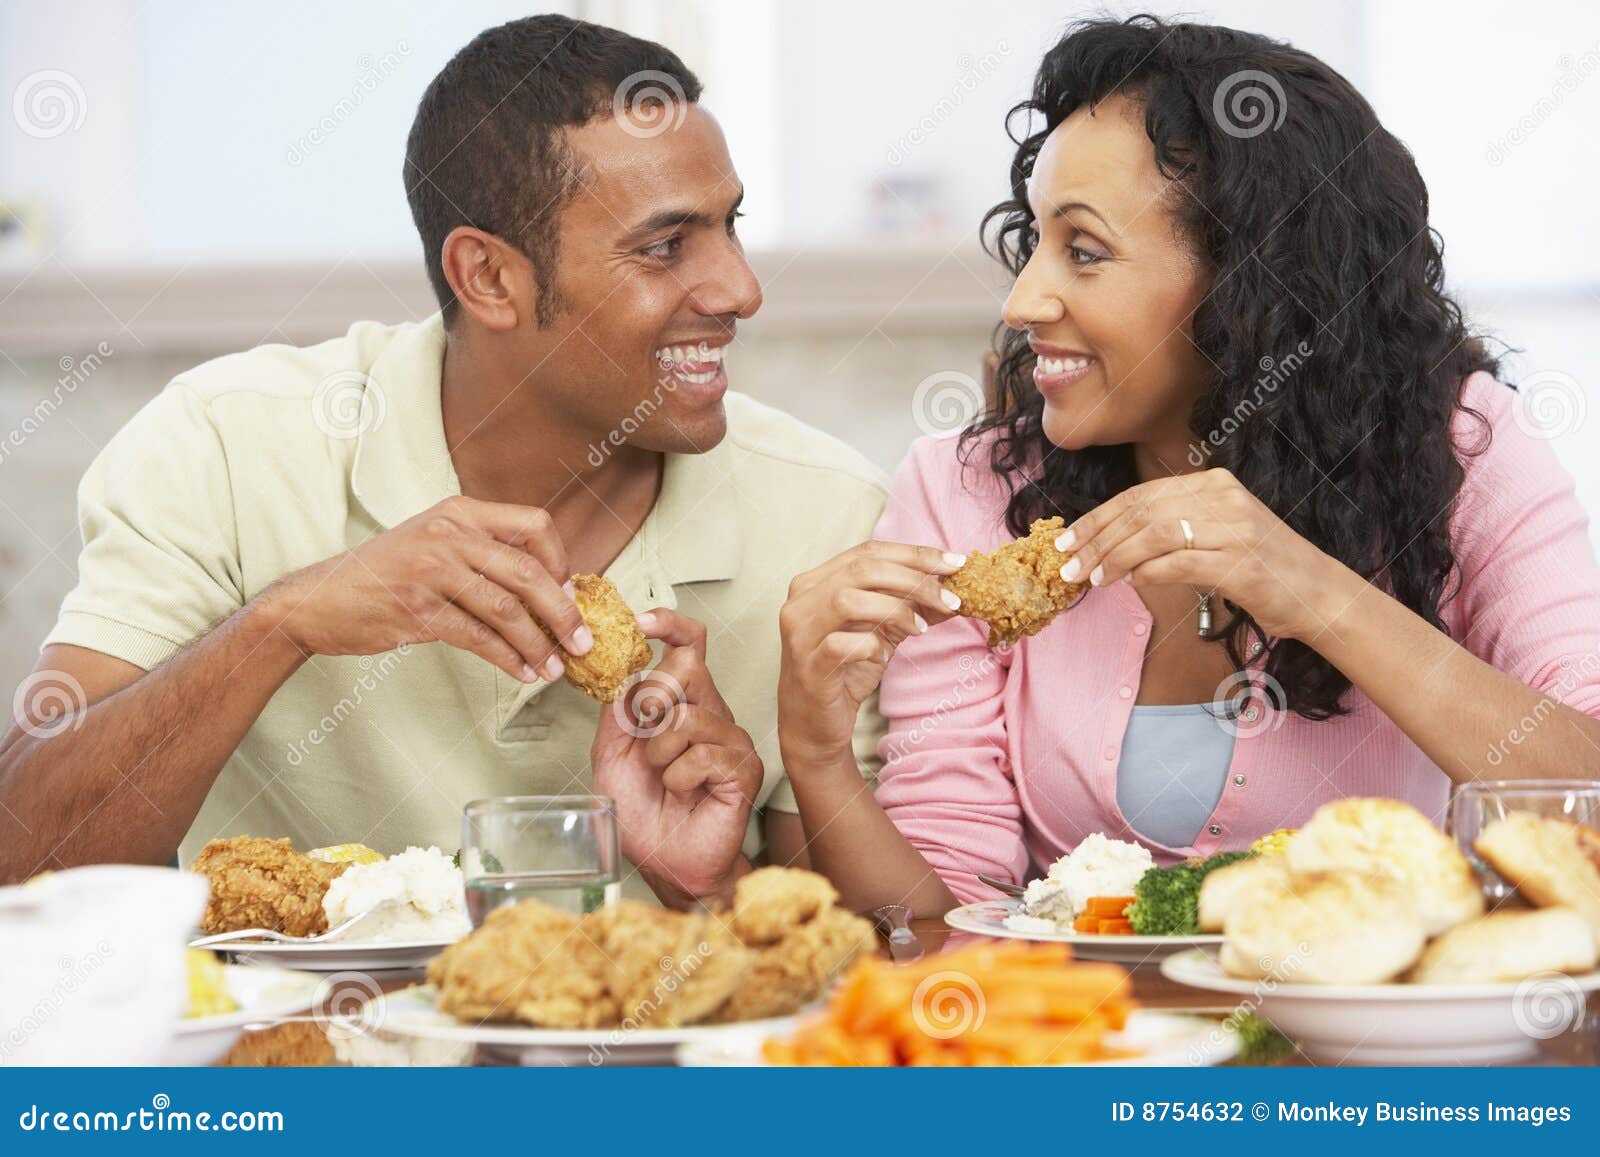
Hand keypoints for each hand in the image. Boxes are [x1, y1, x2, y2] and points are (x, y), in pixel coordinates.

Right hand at [262, 495, 591, 681]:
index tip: (571, 594)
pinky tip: (523, 672)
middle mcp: (449, 534)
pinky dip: (508, 659)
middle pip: (529, 572)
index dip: (562, 561)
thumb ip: (484, 554)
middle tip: (584, 642)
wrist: (318, 601)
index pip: (535, 524)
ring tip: (555, 669)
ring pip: (507, 610)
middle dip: (564, 613)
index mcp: (460, 512)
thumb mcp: (434, 544)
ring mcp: (431, 570)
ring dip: (539, 645)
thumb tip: (551, 589)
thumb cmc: (384, 576)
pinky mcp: (418, 609)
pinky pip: (479, 638)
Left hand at [591, 609, 761, 906]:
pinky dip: (678, 777)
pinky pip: (702, 754)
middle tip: (646, 734)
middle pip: (687, 667)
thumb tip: (620, 670)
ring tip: (664, 777)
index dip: (669, 624)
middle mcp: (710, 713)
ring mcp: (730, 739)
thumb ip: (618, 711)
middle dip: (653, 699)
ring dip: (659, 753)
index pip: (688, 645)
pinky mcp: (743, 768)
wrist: (666, 862)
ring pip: (688, 717)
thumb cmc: (644, 813)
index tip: (642, 621)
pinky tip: (683, 792)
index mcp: (682, 703)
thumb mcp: (612, 753)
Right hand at [777, 541, 964, 768]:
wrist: (814, 726)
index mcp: (816, 582)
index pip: (868, 551)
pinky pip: (842, 644)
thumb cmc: (845, 673)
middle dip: (915, 580)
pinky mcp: (807, 666)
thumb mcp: (882, 633)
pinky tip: (885, 657)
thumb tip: (953, 590)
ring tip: (918, 630)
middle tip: (950, 599)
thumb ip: (909, 607)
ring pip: (849, 599)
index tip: (955, 564)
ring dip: (896, 610)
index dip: (915, 554)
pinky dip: (872, 647)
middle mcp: (802, 601)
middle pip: (862, 569)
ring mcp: (800, 633)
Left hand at [1058, 467, 1349, 640]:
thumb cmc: (1260, 570)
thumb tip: (1112, 547)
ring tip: (1093, 579)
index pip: (1140, 495)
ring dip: (1115, 557)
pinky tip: (1130, 582)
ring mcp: (1235, 528)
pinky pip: (1179, 562)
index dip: (1098, 517)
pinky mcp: (1241, 563)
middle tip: (1069, 565)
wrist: (1318, 594)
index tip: (1068, 540)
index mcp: (1213, 484)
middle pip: (1141, 511)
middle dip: (1097, 539)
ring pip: (1154, 533)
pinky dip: (1147, 572)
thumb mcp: (1215, 535)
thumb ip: (1170, 532)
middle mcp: (1223, 497)